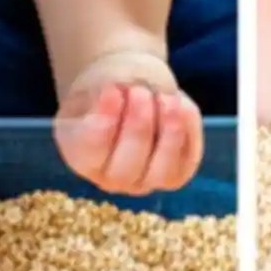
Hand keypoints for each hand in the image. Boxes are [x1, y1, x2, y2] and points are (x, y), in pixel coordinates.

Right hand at [54, 49, 204, 195]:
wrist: (128, 98)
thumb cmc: (105, 95)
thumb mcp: (91, 89)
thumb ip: (99, 94)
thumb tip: (116, 91)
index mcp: (82, 159)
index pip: (91, 151)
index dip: (104, 121)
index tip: (111, 90)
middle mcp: (112, 180)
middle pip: (126, 168)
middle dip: (137, 126)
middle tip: (139, 92)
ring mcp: (147, 181)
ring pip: (162, 171)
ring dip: (168, 132)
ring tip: (166, 98)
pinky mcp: (178, 173)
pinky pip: (188, 157)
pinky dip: (187, 129)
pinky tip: (180, 102)